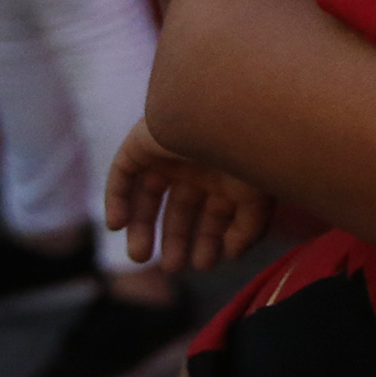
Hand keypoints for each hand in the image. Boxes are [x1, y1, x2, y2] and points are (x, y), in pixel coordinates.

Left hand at [105, 118, 272, 271]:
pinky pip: (123, 173)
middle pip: (181, 208)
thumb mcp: (258, 197)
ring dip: (142, 227)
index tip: (206, 264)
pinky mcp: (143, 142)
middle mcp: (199, 162)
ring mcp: (170, 151)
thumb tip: (233, 253)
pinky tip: (117, 226)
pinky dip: (116, 199)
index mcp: (227, 172)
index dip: (210, 240)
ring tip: (139, 258)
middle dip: (176, 239)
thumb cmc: (250, 152)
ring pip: (149, 194)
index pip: (214, 211)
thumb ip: (249, 228)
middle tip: (172, 267)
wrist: (224, 108)